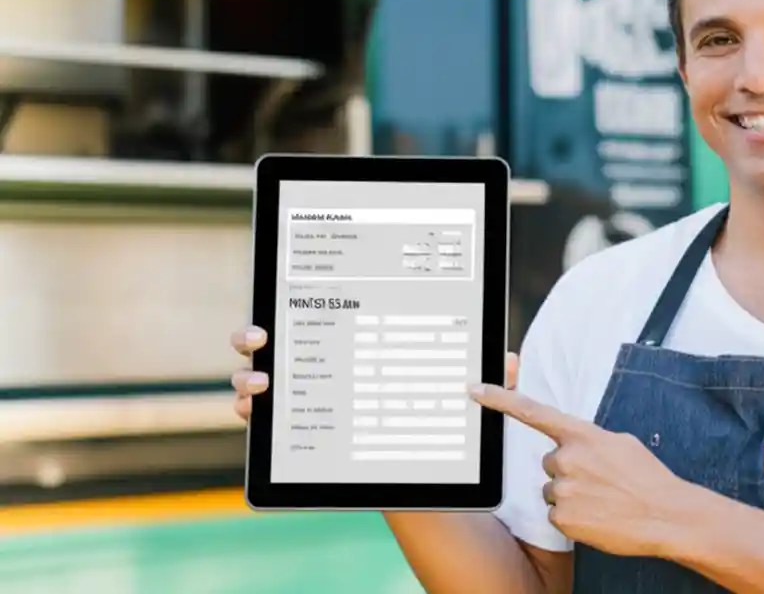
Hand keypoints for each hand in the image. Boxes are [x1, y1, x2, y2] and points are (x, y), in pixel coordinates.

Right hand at [229, 326, 521, 421]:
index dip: (292, 298)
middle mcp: (318, 366)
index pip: (317, 310)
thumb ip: (488, 377)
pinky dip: (252, 415)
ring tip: (263, 383)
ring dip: (246, 379)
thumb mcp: (462, 393)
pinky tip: (258, 413)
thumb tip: (511, 361)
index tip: (287, 298)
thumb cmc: (439, 416)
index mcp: (354, 341)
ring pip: (257, 380)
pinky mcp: (295, 435)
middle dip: (252, 335)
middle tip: (260, 337)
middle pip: (271, 342)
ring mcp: (301, 400)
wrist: (423, 471)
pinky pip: (263, 425)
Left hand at [470, 383, 692, 557]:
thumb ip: (591, 440)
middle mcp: (567, 458)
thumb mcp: (621, 444)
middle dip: (568, 471)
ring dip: (571, 495)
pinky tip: (597, 516)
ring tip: (602, 500)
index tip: (475, 390)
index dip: (500, 399)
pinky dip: (574, 517)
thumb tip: (576, 446)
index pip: (533, 411)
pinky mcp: (562, 517)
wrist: (665, 515)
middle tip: (598, 482)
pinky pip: (556, 514)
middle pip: (549, 462)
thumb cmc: (647, 479)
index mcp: (582, 435)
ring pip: (552, 489)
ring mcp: (562, 488)